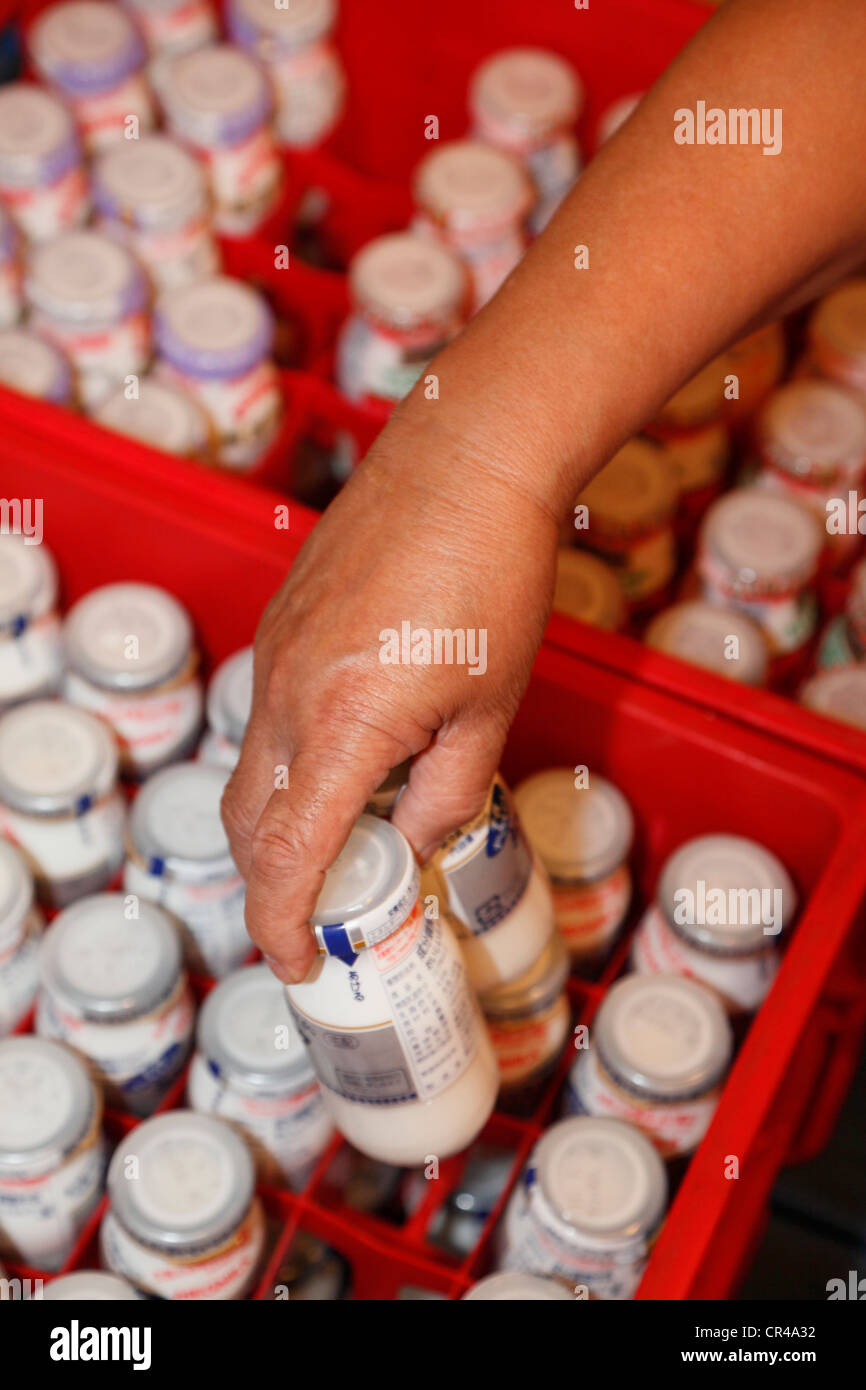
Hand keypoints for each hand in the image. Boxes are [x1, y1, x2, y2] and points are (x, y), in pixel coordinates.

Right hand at [221, 404, 559, 982]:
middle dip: (273, 886)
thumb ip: (445, 793)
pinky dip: (290, 763)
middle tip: (323, 914)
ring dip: (280, 824)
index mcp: (343, 728)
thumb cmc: (492, 577)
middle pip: (248, 824)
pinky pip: (265, 717)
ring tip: (342, 840)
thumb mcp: (489, 706)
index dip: (283, 927)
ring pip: (251, 771)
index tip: (302, 963)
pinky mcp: (279, 626)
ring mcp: (273, 656)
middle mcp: (285, 697)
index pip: (285, 859)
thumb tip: (411, 842)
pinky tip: (346, 758)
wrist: (463, 461)